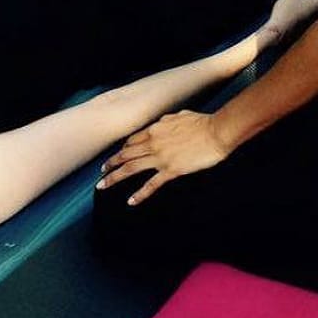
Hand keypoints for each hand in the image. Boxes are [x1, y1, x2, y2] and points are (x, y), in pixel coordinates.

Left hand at [96, 110, 227, 204]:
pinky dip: (139, 194)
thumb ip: (166, 122)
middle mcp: (152, 143)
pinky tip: (131, 201)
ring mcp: (160, 158)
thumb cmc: (202, 122)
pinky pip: (151, 185)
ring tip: (103, 185)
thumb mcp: (178, 116)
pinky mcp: (171, 170)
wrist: (217, 131)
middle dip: (111, 163)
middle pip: (125, 154)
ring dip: (114, 177)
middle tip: (101, 171)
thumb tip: (161, 124)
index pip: (131, 141)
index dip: (122, 149)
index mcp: (154, 129)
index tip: (117, 156)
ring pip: (131, 168)